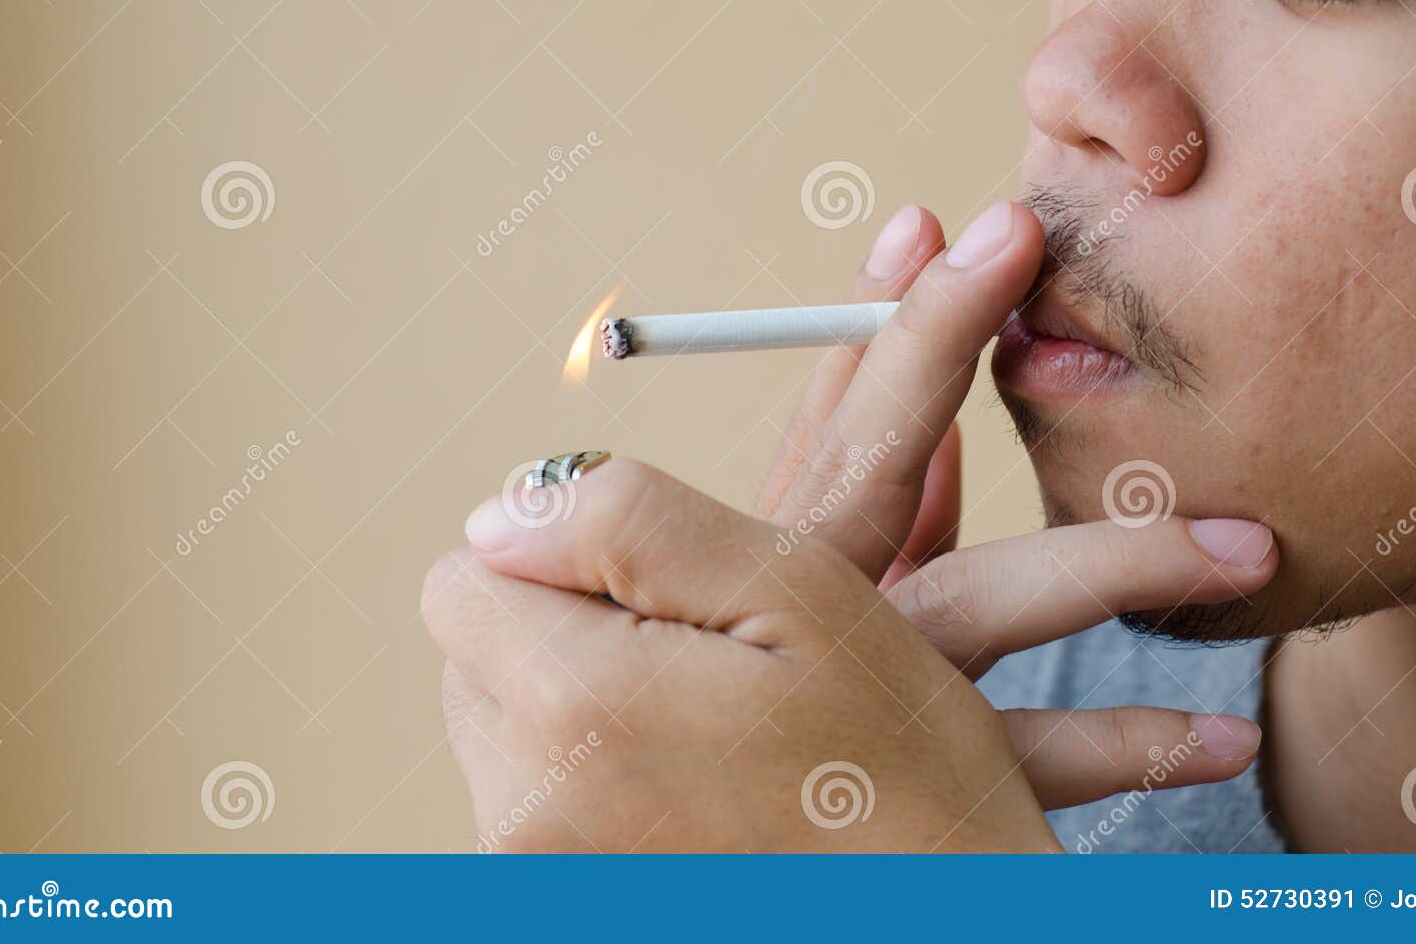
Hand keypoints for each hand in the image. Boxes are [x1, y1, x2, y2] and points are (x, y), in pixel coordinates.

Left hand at [425, 460, 1059, 851]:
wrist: (952, 923)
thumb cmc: (901, 770)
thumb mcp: (797, 590)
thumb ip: (627, 521)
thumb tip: (497, 513)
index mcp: (572, 709)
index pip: (463, 576)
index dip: (562, 561)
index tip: (666, 599)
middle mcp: (523, 811)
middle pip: (476, 653)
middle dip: (566, 630)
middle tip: (701, 664)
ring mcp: (536, 879)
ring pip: (504, 725)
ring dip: (583, 705)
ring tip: (710, 734)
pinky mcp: (560, 909)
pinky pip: (538, 800)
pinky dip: (599, 777)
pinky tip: (699, 791)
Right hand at [755, 201, 1277, 774]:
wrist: (679, 824)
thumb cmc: (735, 690)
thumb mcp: (788, 582)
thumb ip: (855, 501)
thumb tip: (944, 420)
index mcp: (771, 559)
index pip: (823, 413)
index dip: (879, 312)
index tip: (930, 223)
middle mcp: (810, 610)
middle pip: (869, 456)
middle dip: (932, 340)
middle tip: (1015, 239)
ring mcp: (868, 690)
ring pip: (985, 603)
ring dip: (1119, 562)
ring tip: (1241, 540)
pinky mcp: (922, 779)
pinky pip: (1032, 762)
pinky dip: (1130, 747)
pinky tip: (1225, 735)